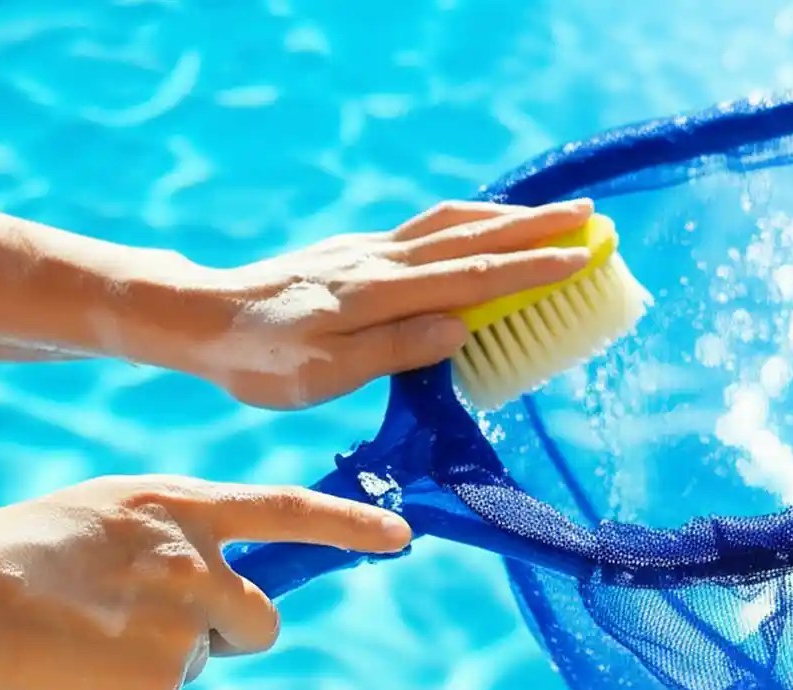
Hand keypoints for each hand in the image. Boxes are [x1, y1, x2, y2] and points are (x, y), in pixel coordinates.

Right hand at [0, 474, 409, 689]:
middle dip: (231, 630)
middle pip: (262, 615)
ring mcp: (188, 621)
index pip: (288, 510)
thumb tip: (207, 568)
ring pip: (208, 657)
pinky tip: (89, 671)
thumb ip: (170, 533)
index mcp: (181, 507)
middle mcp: (200, 562)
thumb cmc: (25, 557)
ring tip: (104, 641)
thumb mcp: (109, 515)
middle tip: (166, 630)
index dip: (348, 523)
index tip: (399, 536)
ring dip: (173, 658)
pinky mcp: (167, 680)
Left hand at [170, 199, 594, 408]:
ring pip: (449, 222)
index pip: (471, 277)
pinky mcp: (355, 249)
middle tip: (590, 216)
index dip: (531, 267)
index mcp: (378, 294)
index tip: (582, 257)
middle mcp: (380, 260)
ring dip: (505, 215)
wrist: (203, 316)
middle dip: (535, 225)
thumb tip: (461, 328)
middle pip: (471, 235)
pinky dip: (466, 220)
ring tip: (550, 213)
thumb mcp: (323, 373)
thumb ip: (394, 348)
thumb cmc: (260, 360)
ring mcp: (368, 249)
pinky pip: (425, 228)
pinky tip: (478, 225)